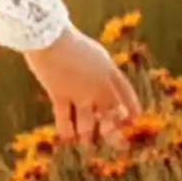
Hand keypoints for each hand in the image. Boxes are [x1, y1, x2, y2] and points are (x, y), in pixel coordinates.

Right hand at [23, 24, 141, 148]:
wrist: (48, 36)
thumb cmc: (67, 39)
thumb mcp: (92, 52)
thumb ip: (98, 69)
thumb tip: (100, 85)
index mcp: (108, 69)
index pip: (125, 92)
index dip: (131, 106)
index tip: (133, 120)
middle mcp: (98, 84)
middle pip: (110, 112)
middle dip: (113, 130)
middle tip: (117, 144)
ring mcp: (79, 91)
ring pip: (87, 120)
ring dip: (86, 134)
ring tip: (86, 144)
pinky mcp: (60, 94)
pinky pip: (64, 117)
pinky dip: (65, 128)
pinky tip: (66, 138)